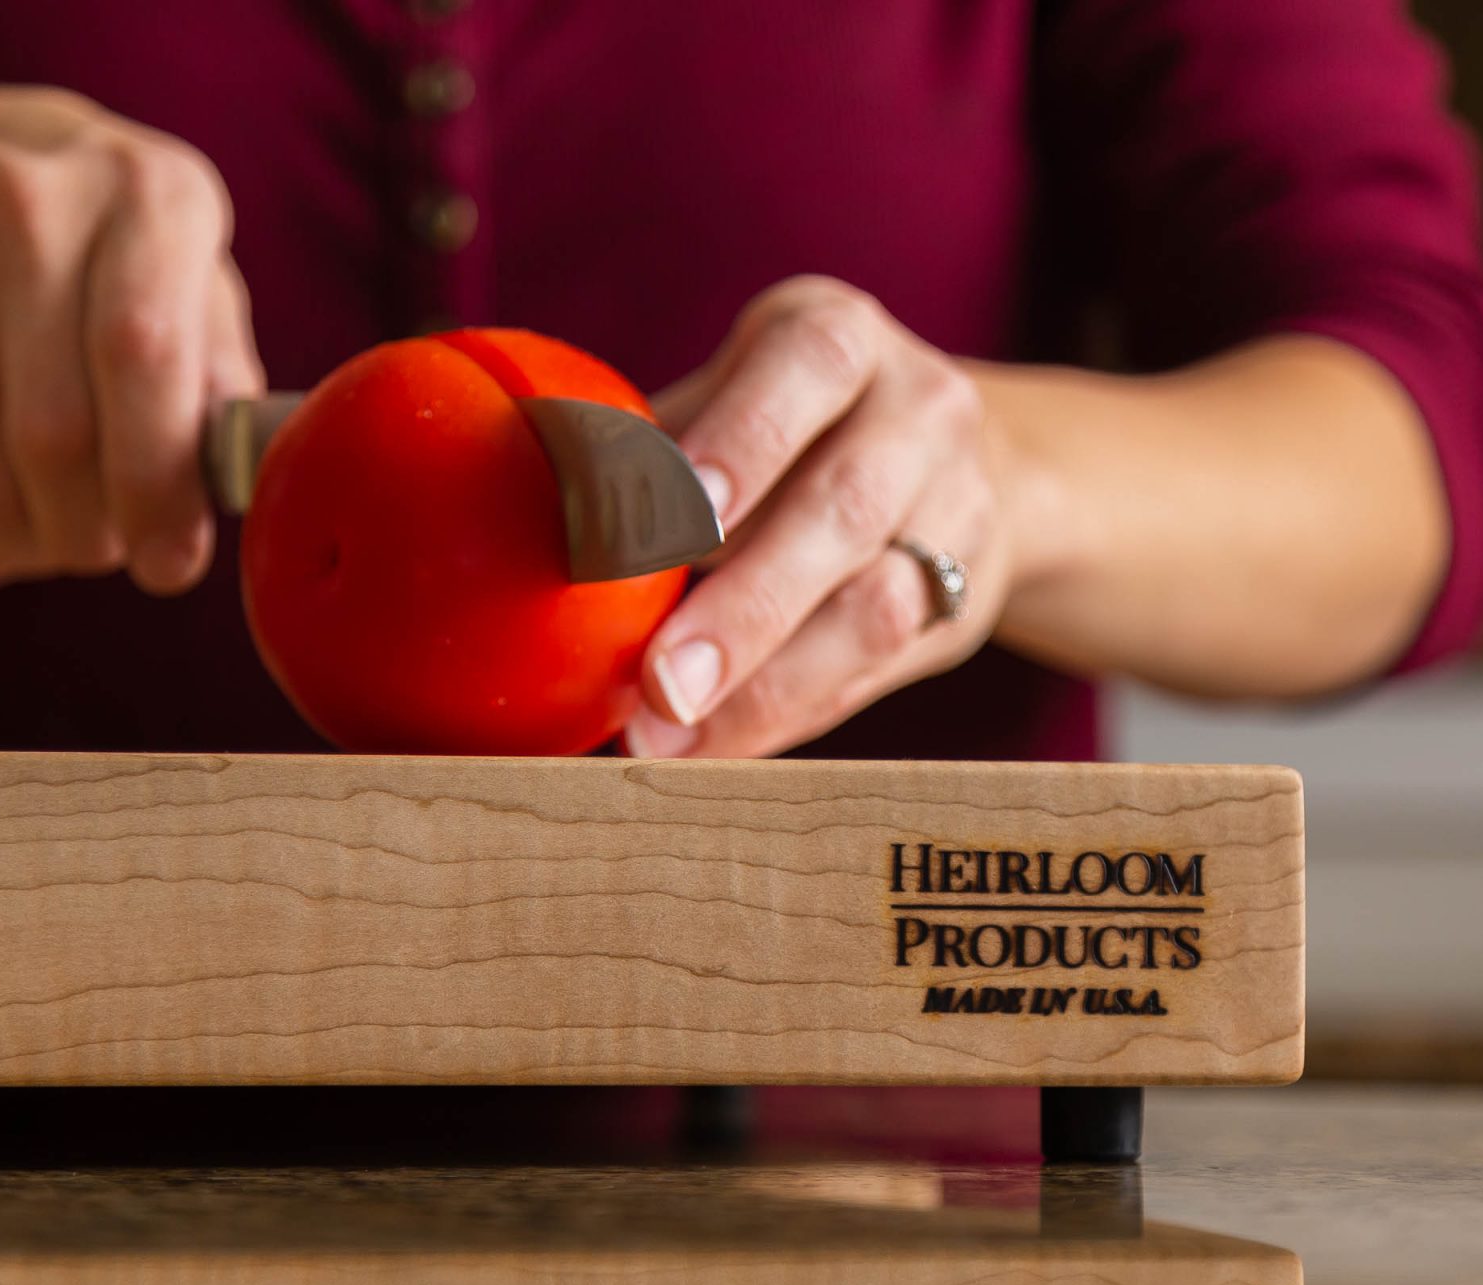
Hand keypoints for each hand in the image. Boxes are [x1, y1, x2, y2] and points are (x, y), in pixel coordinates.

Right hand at [0, 84, 262, 593]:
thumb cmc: (117, 245)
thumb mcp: (195, 276)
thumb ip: (221, 379)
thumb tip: (229, 490)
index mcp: (149, 198)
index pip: (142, 356)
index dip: (157, 484)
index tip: (172, 564)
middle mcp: (30, 206)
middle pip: (53, 431)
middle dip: (93, 533)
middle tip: (116, 552)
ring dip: (30, 543)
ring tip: (65, 543)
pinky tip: (3, 533)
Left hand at [628, 276, 1013, 757]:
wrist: (964, 467)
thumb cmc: (792, 431)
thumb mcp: (736, 396)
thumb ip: (652, 447)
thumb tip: (518, 503)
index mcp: (839, 338)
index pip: (805, 369)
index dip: (740, 442)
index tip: (668, 520)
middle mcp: (917, 412)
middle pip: (844, 508)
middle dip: (747, 606)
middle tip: (661, 684)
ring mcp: (955, 510)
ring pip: (876, 608)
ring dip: (767, 687)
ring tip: (675, 742)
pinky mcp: (961, 605)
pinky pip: (874, 672)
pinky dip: (786, 715)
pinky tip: (716, 748)